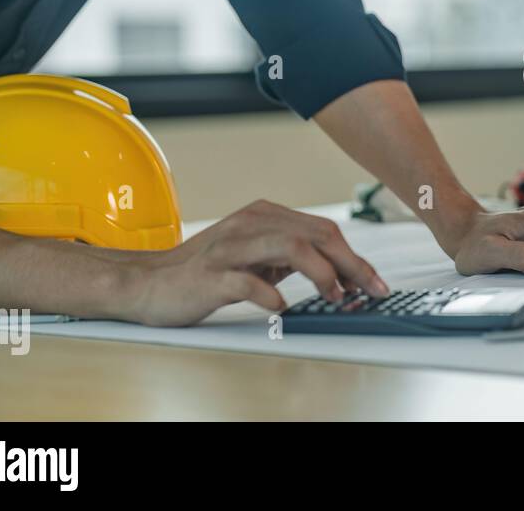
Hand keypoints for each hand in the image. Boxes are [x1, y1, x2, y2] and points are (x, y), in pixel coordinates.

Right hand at [123, 199, 389, 326]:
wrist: (147, 282)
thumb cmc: (206, 271)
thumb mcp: (256, 255)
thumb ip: (293, 257)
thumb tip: (341, 273)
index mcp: (265, 216)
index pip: (323, 230)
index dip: (355, 256)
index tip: (375, 282)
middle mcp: (251, 224)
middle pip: (316, 234)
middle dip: (351, 263)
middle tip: (370, 290)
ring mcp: (230, 247)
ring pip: (291, 247)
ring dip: (322, 274)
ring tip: (336, 296)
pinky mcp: (210, 275)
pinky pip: (247, 281)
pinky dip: (271, 294)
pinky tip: (283, 306)